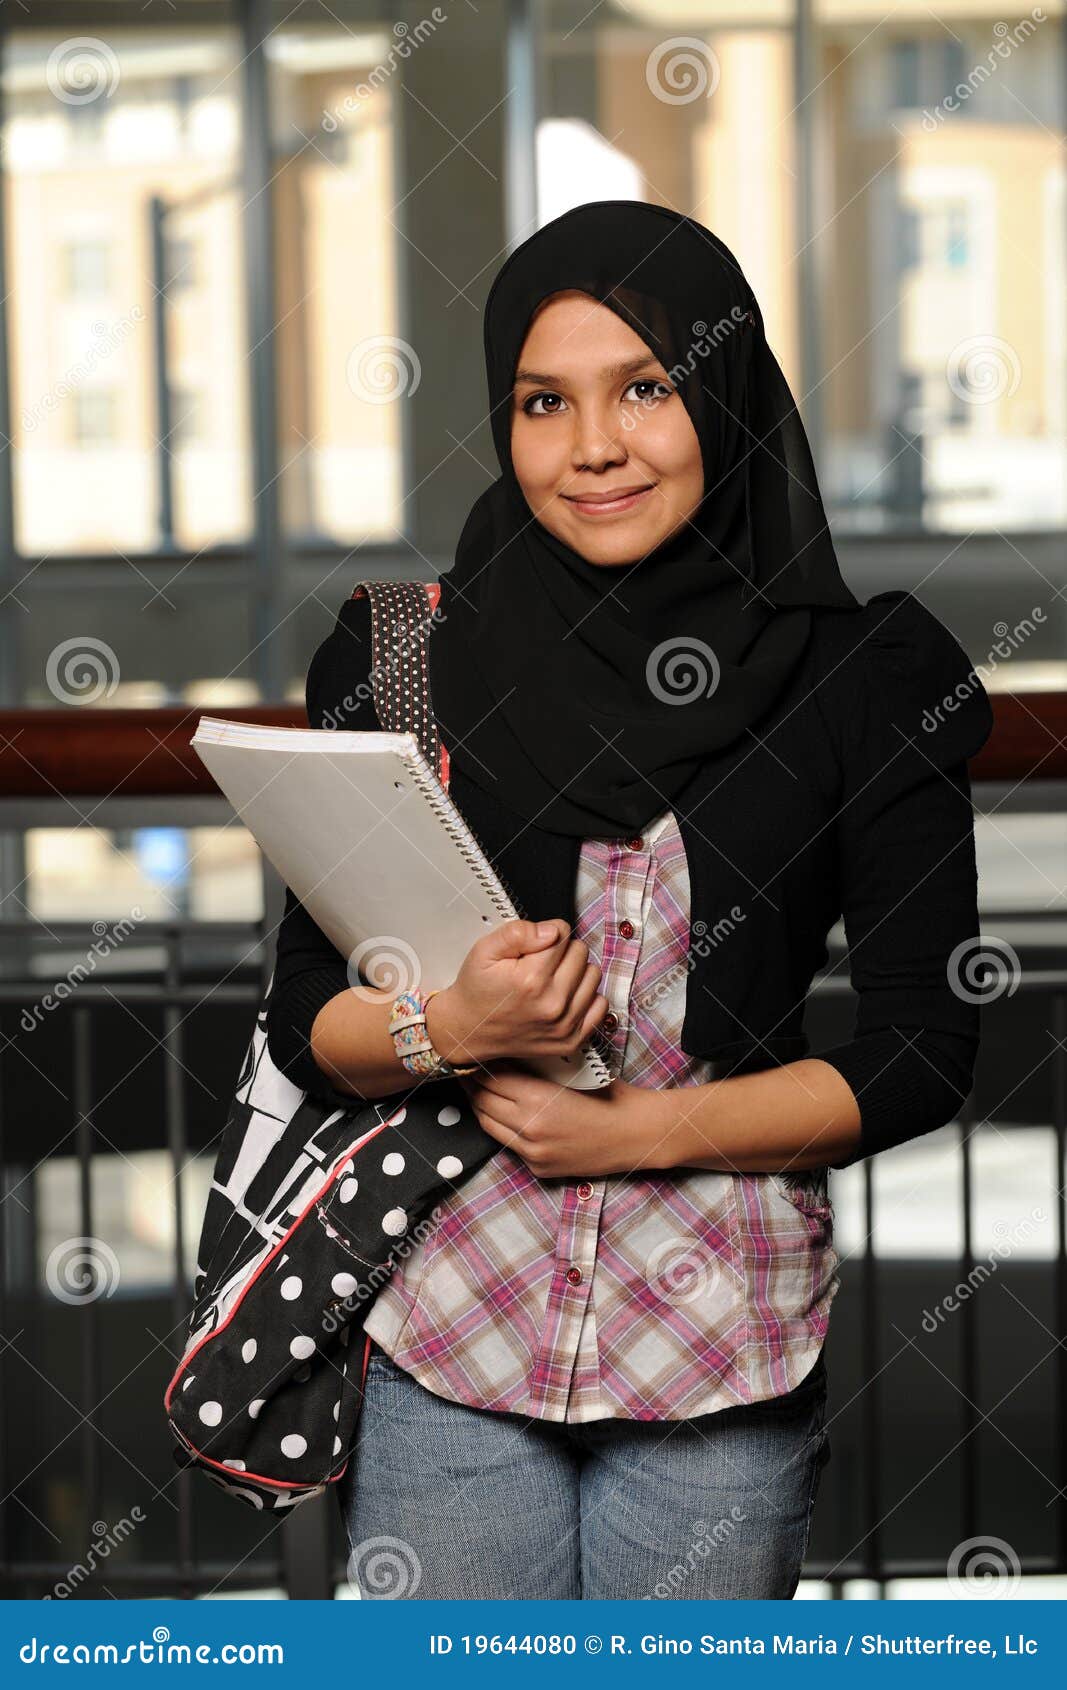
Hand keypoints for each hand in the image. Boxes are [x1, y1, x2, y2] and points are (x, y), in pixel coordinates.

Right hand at [425, 918, 607, 1069]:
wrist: (469, 1030)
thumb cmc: (477, 989)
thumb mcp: (485, 950)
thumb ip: (518, 933)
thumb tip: (553, 931)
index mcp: (532, 979)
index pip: (563, 934)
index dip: (548, 935)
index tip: (534, 947)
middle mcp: (552, 1003)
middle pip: (581, 953)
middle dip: (562, 952)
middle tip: (540, 965)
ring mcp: (564, 1025)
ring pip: (593, 976)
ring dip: (576, 973)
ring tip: (551, 981)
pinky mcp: (572, 1040)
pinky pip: (600, 1005)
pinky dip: (586, 998)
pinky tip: (564, 998)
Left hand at [457, 1064, 675, 1178]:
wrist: (635, 1134)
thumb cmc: (609, 1095)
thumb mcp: (572, 1072)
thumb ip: (536, 1068)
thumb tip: (506, 1056)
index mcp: (537, 1099)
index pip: (491, 1080)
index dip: (477, 1066)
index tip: (473, 1055)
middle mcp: (529, 1128)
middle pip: (482, 1103)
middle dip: (472, 1085)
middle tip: (466, 1070)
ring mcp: (532, 1152)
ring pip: (489, 1126)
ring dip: (481, 1106)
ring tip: (476, 1090)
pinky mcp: (539, 1168)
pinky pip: (509, 1145)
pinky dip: (502, 1127)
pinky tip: (503, 1114)